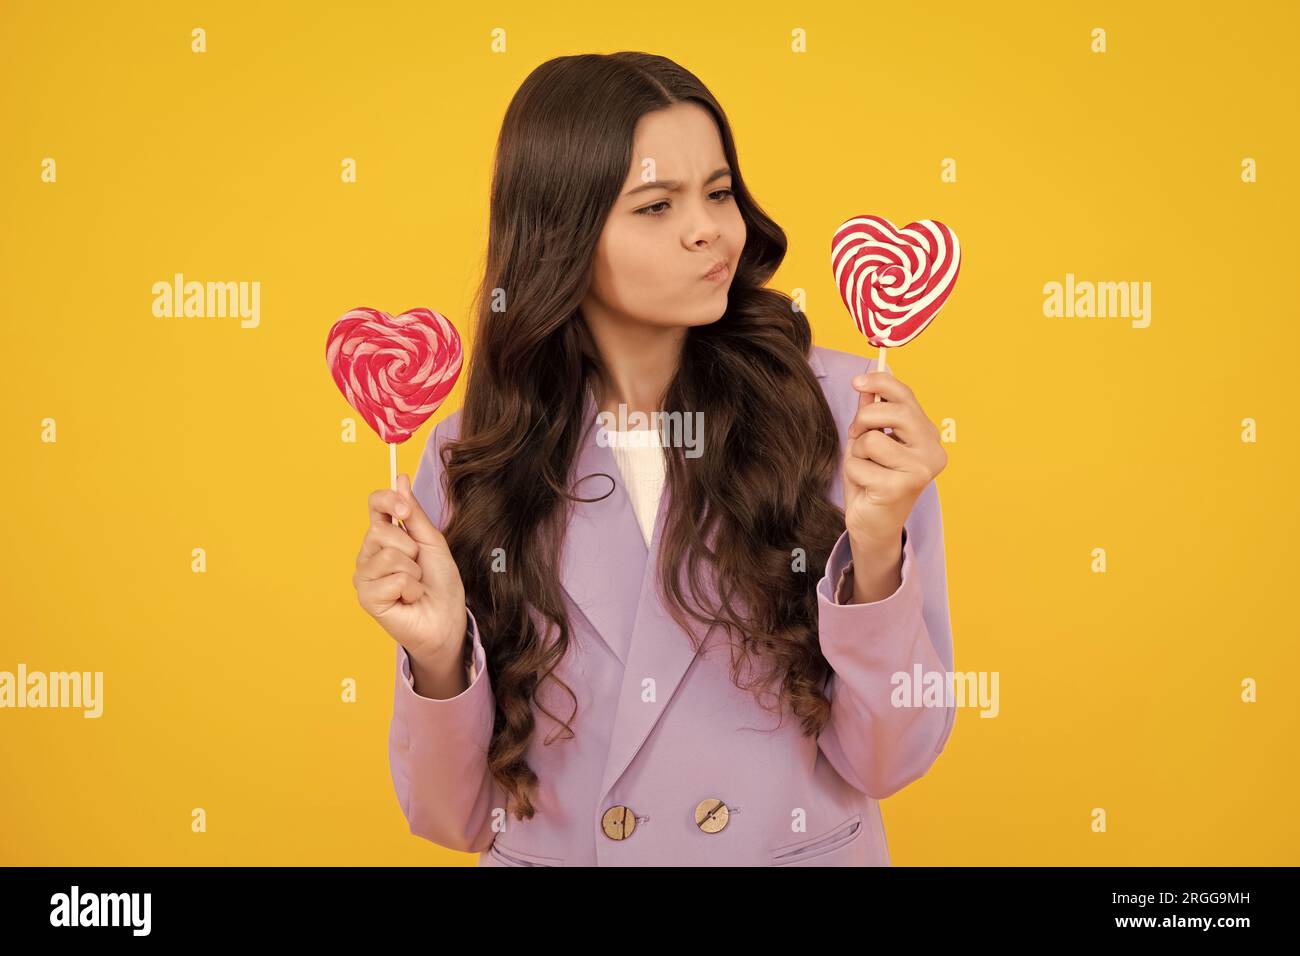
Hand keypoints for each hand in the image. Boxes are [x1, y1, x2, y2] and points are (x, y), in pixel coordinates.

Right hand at [353, 473, 467, 667]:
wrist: (447, 619)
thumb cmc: (440, 583)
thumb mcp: (432, 542)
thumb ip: (414, 513)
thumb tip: (400, 478)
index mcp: (384, 536)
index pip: (374, 505)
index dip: (387, 501)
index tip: (404, 509)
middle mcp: (369, 554)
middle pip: (380, 530)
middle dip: (411, 547)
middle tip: (418, 567)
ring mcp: (364, 576)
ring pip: (389, 555)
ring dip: (413, 571)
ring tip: (415, 585)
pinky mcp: (366, 597)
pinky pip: (393, 578)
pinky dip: (411, 588)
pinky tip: (409, 599)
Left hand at [842, 369, 947, 549]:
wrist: (873, 525)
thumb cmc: (873, 480)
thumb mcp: (870, 440)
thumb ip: (872, 413)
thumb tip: (868, 383)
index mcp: (929, 436)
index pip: (907, 397)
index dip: (881, 382)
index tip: (857, 382)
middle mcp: (932, 451)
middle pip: (895, 412)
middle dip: (865, 419)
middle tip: (856, 434)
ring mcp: (920, 471)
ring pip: (872, 440)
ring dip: (857, 453)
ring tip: (865, 467)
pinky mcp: (900, 488)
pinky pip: (861, 465)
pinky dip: (854, 473)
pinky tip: (866, 486)